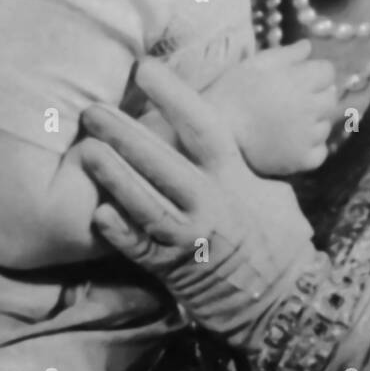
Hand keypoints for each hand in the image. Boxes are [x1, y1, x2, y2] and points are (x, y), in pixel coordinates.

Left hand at [78, 57, 315, 348]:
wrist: (284, 301)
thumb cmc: (282, 241)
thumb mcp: (273, 193)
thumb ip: (243, 167)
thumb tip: (224, 140)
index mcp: (234, 178)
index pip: (201, 126)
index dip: (173, 95)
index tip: (145, 68)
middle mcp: (209, 203)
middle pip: (159, 160)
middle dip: (123, 133)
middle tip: (92, 110)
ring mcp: (188, 237)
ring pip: (142, 201)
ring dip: (111, 175)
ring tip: (84, 150)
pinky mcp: (170, 269)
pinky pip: (137, 247)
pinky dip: (117, 230)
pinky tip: (96, 212)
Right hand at [205, 40, 338, 176]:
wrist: (211, 133)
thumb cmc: (231, 93)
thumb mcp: (255, 64)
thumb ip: (286, 54)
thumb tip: (309, 45)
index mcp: (300, 81)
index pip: (328, 72)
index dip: (315, 72)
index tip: (300, 78)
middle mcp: (309, 108)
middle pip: (330, 97)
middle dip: (317, 95)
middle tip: (293, 101)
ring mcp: (307, 136)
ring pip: (326, 124)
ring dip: (314, 121)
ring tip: (287, 122)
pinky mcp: (302, 160)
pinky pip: (320, 151)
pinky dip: (311, 147)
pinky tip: (292, 142)